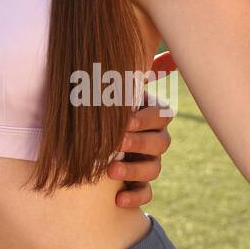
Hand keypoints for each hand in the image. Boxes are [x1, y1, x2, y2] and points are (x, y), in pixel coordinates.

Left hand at [106, 50, 175, 208]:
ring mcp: (148, 162)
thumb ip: (134, 67)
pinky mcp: (138, 183)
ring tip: (110, 171)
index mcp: (151, 114)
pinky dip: (134, 196)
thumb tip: (162, 50)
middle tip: (116, 143)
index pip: (162, 116)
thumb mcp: (115, 82)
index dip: (146, 119)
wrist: (87, 134)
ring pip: (154, 169)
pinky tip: (117, 199)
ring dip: (133, 171)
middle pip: (160, 144)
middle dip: (138, 143)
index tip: (126, 119)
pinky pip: (146, 193)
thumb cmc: (105, 102)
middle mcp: (154, 138)